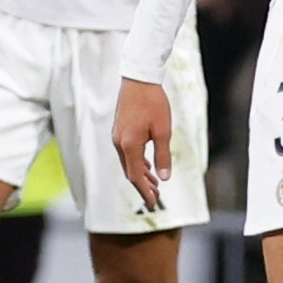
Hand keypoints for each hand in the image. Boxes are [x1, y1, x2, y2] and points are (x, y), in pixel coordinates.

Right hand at [113, 79, 172, 210]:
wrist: (139, 78)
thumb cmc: (153, 103)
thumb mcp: (163, 131)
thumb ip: (163, 155)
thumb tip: (164, 177)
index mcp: (129, 145)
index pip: (136, 176)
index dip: (145, 191)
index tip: (153, 203)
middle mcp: (119, 143)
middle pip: (130, 171)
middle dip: (143, 185)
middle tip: (156, 197)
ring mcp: (117, 136)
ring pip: (128, 162)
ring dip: (141, 174)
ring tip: (154, 183)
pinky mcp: (120, 130)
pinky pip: (127, 152)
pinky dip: (137, 162)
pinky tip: (147, 165)